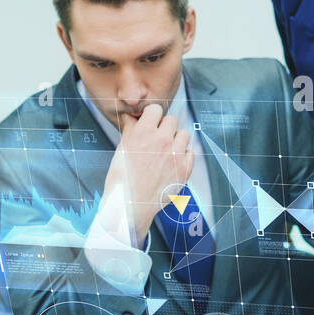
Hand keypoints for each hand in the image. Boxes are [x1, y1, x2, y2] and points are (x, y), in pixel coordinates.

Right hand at [102, 103, 193, 244]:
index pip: (155, 109)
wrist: (130, 205)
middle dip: (165, 128)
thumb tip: (132, 117)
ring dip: (176, 140)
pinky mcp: (185, 168)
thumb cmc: (122, 179)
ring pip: (184, 134)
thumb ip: (130, 129)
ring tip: (166, 151)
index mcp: (143, 132)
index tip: (151, 123)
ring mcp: (175, 154)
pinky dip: (184, 156)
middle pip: (171, 120)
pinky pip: (191, 153)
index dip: (152, 116)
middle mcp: (161, 140)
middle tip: (157, 140)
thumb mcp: (122, 149)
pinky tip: (172, 163)